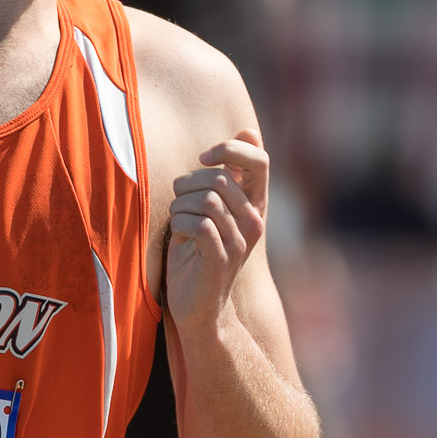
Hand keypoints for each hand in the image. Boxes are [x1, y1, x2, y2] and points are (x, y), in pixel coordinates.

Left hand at [166, 129, 267, 338]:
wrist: (198, 309)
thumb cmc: (198, 253)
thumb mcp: (213, 208)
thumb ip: (227, 173)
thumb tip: (249, 128)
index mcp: (254, 205)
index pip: (259, 160)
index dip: (230, 148)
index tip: (204, 158)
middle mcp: (254, 221)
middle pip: (221, 176)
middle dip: (188, 182)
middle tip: (178, 201)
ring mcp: (240, 242)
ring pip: (207, 198)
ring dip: (180, 206)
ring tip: (177, 221)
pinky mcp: (221, 259)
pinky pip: (200, 224)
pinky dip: (179, 224)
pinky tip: (178, 236)